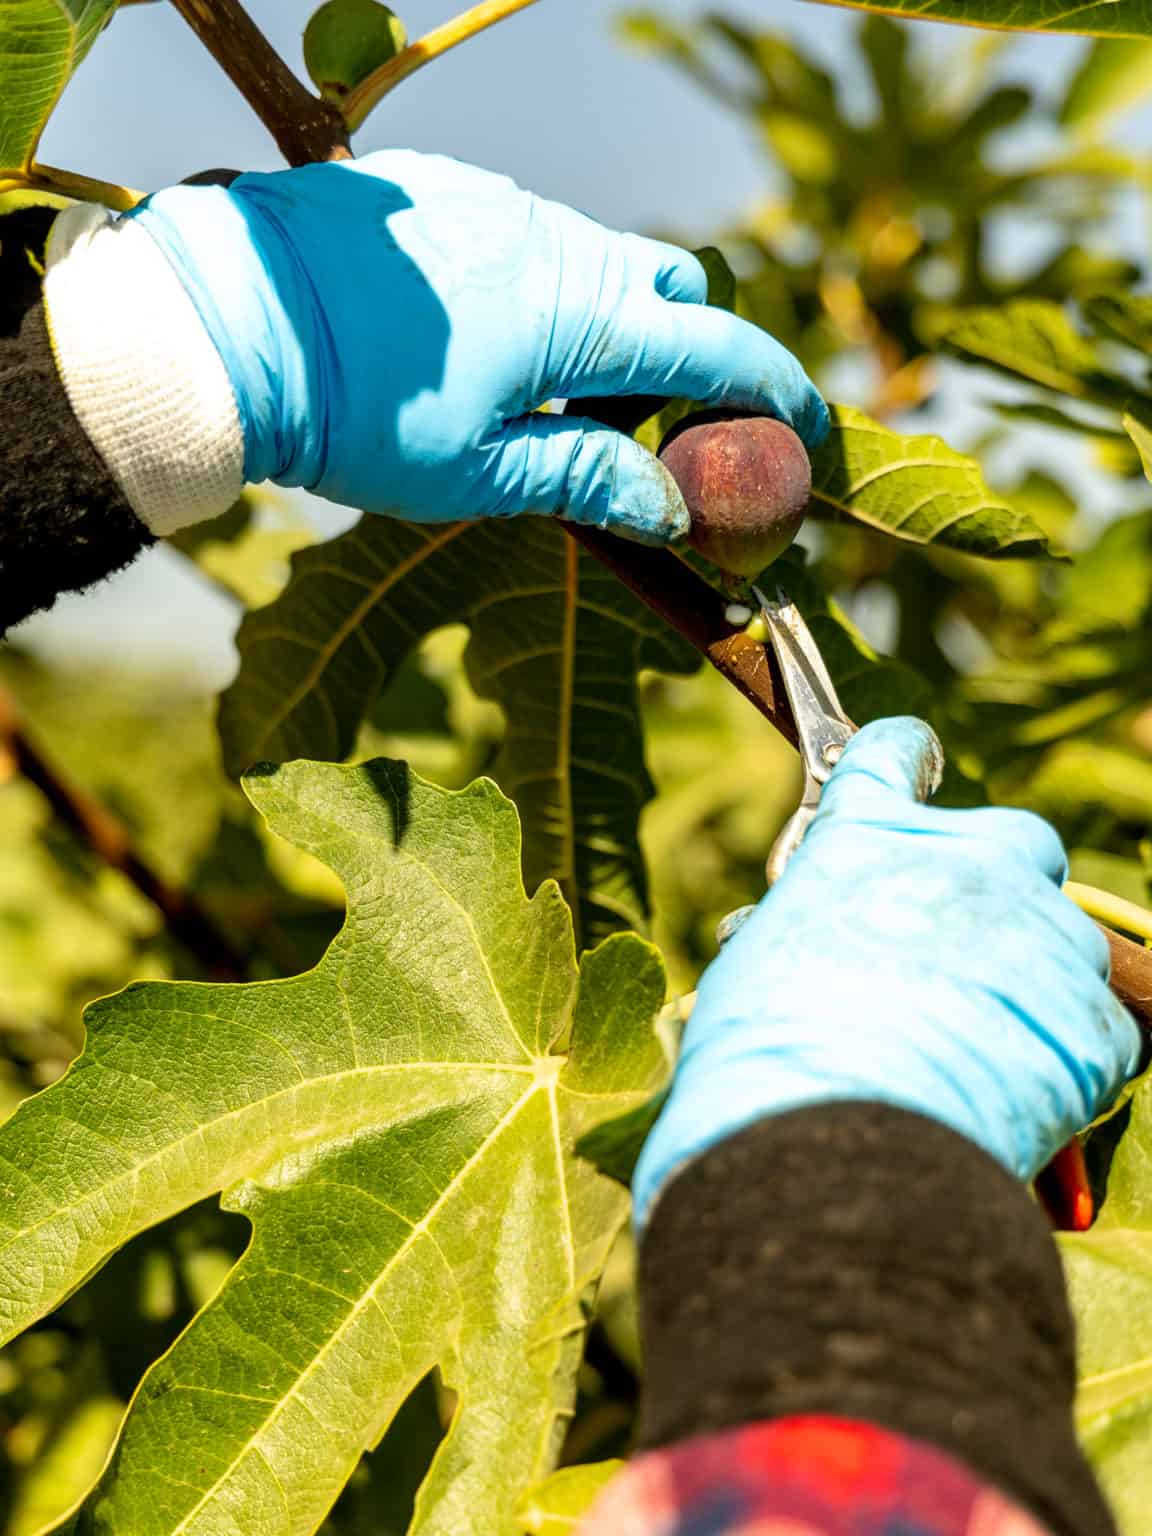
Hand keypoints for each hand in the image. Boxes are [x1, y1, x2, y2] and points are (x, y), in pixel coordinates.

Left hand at [128, 151, 827, 543]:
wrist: (231, 325)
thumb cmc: (357, 415)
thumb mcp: (482, 475)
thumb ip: (589, 479)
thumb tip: (669, 508)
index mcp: (581, 316)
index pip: (716, 349)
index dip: (776, 392)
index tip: (809, 428)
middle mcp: (556, 242)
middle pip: (670, 288)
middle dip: (686, 351)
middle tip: (648, 425)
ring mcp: (499, 204)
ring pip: (598, 257)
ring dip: (606, 321)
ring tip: (546, 391)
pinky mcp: (446, 190)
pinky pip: (528, 233)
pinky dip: (541, 287)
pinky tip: (480, 339)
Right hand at [633, 717, 1141, 1226]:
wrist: (837, 1144)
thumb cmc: (770, 1053)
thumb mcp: (766, 957)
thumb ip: (821, 923)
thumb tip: (833, 942)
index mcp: (868, 836)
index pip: (890, 755)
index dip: (903, 761)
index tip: (912, 768)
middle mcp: (966, 863)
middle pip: (1018, 838)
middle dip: (1001, 880)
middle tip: (961, 941)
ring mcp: (1040, 935)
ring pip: (1065, 938)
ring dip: (1032, 976)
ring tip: (975, 1046)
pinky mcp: (1092, 1018)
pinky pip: (1102, 1023)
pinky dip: (1065, 1049)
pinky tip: (1012, 1088)